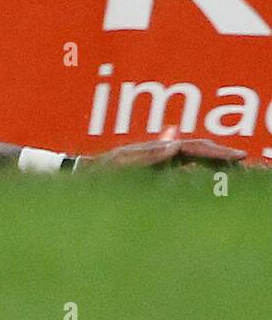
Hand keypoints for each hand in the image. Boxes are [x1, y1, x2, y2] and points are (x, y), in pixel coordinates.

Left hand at [80, 138, 248, 168]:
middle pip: (191, 148)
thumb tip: (176, 142)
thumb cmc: (95, 174)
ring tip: (233, 163)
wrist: (76, 177)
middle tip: (242, 159)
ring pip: (187, 155)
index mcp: (149, 149)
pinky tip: (207, 168)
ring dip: (210, 158)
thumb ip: (148, 155)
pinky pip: (177, 165)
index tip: (239, 156)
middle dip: (217, 152)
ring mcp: (150, 159)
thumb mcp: (119, 166)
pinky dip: (196, 165)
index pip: (189, 147)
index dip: (215, 151)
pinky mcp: (147, 169)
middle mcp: (152, 151)